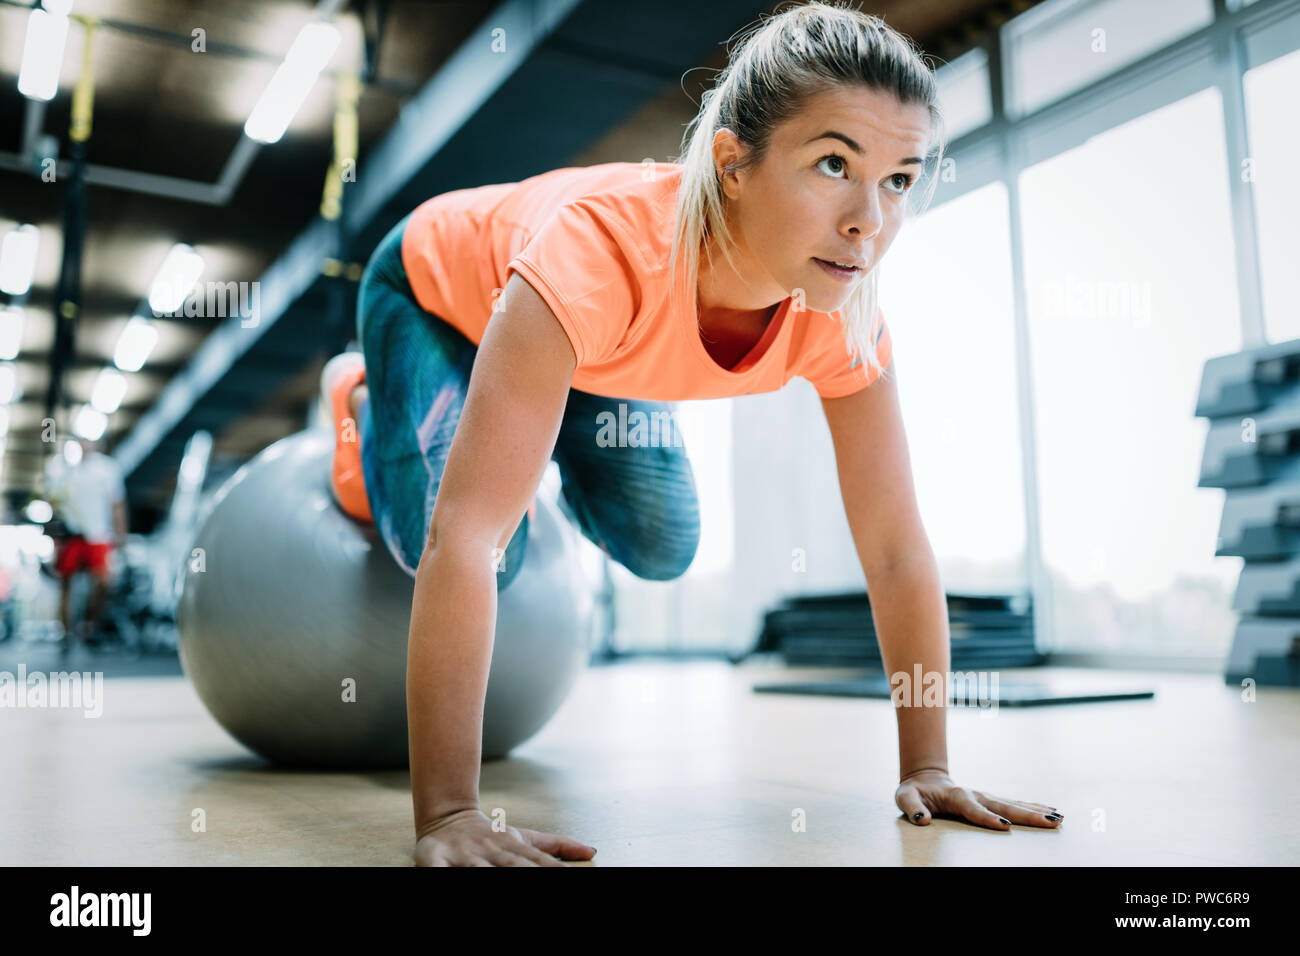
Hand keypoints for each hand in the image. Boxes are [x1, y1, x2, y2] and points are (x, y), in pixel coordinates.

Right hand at [414, 809, 596, 865]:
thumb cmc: (491, 836)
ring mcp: (464, 855)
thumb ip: (559, 846)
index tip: (568, 876)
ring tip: (491, 876)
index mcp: (513, 847)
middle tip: (540, 882)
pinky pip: (435, 868)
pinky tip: (444, 875)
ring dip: (484, 873)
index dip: (552, 869)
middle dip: (525, 874)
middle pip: (511, 866)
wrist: (447, 816)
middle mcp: (491, 851)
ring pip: (476, 869)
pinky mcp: (435, 859)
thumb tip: (592, 852)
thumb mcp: (527, 838)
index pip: (538, 861)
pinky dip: (439, 872)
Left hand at [894, 769, 1062, 829]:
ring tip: (1058, 817)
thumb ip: (912, 808)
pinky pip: (1014, 804)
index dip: (988, 818)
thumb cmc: (913, 791)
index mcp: (956, 796)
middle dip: (1027, 814)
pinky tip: (1050, 812)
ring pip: (1013, 804)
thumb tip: (923, 821)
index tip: (1005, 826)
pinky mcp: (990, 799)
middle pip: (1004, 805)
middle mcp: (975, 794)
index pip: (974, 809)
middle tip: (1051, 821)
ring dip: (1036, 810)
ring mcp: (985, 796)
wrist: (923, 777)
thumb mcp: (904, 798)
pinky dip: (1032, 807)